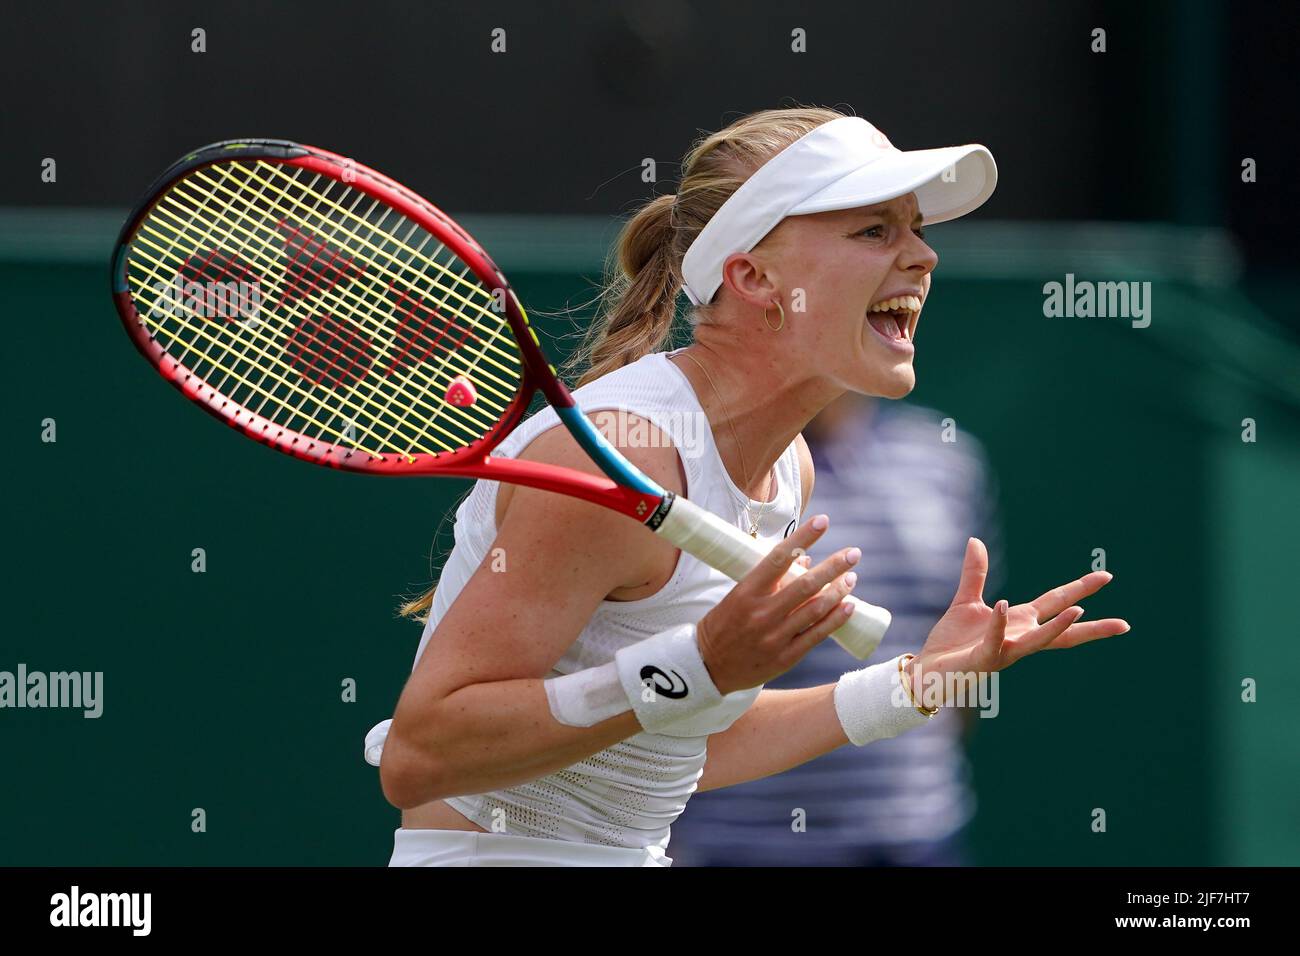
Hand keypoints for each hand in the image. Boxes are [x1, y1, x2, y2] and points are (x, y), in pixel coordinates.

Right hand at [697, 515, 858, 694]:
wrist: (709, 667)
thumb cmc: (724, 624)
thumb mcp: (739, 595)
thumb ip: (770, 578)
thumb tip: (806, 559)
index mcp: (746, 592)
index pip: (778, 558)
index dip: (803, 537)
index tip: (823, 521)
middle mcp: (761, 613)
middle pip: (805, 585)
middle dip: (834, 566)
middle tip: (854, 553)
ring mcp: (774, 637)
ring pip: (815, 609)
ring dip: (838, 591)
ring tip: (852, 577)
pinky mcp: (785, 658)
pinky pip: (816, 635)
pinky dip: (835, 619)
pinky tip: (849, 606)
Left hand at [908, 538, 1129, 704]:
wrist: (928, 671)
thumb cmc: (952, 642)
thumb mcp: (966, 601)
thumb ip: (975, 573)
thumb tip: (976, 540)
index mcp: (1018, 623)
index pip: (1054, 603)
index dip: (1079, 589)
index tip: (1106, 576)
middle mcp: (1018, 638)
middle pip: (1060, 630)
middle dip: (1091, 626)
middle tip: (1124, 624)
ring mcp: (1004, 651)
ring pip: (1037, 641)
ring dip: (1058, 627)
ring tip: (1079, 610)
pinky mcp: (983, 659)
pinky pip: (994, 639)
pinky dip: (997, 623)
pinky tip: (1003, 604)